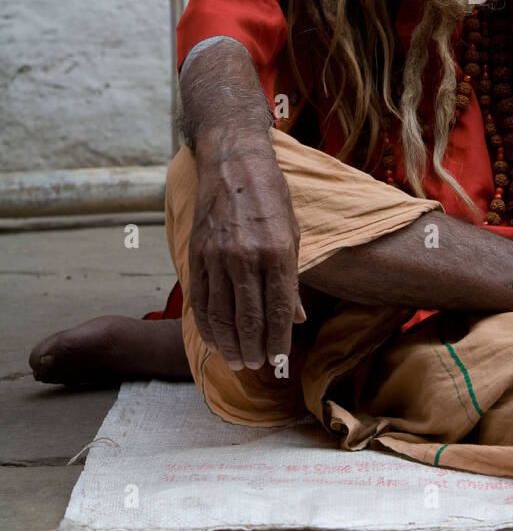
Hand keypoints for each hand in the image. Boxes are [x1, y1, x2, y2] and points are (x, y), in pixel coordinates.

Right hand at [188, 131, 304, 372]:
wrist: (233, 163)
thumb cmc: (270, 197)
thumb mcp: (293, 234)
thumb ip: (292, 280)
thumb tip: (298, 320)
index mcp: (277, 252)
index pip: (278, 310)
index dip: (279, 341)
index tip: (279, 362)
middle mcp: (246, 256)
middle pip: (248, 318)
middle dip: (254, 348)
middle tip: (257, 366)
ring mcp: (217, 256)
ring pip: (221, 314)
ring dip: (230, 344)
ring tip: (238, 360)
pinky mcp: (196, 254)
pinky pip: (200, 300)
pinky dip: (206, 325)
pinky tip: (215, 340)